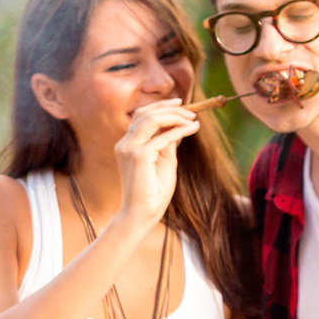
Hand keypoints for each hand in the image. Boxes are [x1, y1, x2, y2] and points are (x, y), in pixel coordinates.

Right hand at [112, 99, 199, 229]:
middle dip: (171, 109)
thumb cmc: (153, 192)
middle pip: (147, 114)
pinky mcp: (138, 156)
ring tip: (192, 119)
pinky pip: (162, 137)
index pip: (142, 116)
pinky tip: (192, 128)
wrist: (142, 215)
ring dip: (175, 116)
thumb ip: (167, 142)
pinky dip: (179, 130)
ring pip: (152, 119)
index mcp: (127, 144)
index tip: (181, 104)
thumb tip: (178, 125)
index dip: (161, 106)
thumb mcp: (163, 160)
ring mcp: (129, 149)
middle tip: (191, 112)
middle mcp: (125, 144)